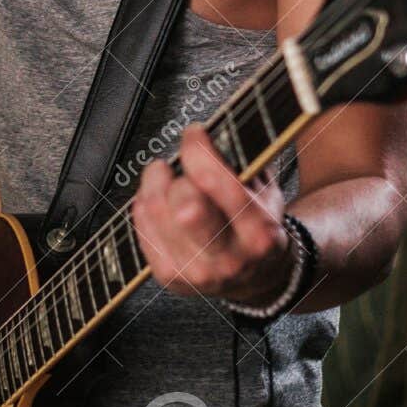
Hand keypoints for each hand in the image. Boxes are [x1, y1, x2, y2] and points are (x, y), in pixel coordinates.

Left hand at [131, 123, 293, 304]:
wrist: (256, 276)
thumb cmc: (257, 224)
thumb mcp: (265, 191)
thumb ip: (242, 162)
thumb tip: (210, 130)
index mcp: (258, 232)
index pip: (214, 181)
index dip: (197, 148)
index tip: (194, 134)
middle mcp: (228, 258)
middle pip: (184, 206)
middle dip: (177, 175)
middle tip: (180, 167)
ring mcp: (196, 272)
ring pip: (155, 211)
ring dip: (155, 182)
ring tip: (165, 176)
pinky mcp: (168, 276)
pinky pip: (141, 225)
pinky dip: (144, 202)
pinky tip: (158, 198)